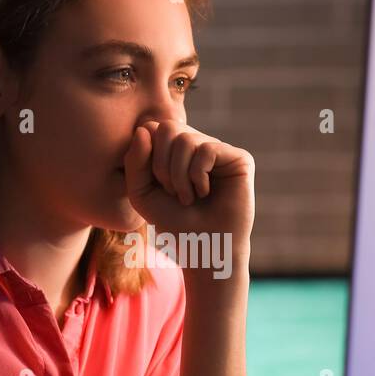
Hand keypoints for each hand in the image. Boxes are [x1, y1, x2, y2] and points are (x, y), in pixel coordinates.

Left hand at [124, 119, 254, 250]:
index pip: (151, 128)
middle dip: (161, 165)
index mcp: (175, 149)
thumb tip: (143, 129)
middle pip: (167, 127)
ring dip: (179, 176)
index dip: (146, 157)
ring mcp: (219, 150)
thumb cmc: (173, 223)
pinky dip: (198, 176)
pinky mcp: (239, 158)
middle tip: (172, 192)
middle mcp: (198, 145)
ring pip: (185, 139)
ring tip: (188, 197)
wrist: (202, 248)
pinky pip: (207, 150)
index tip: (156, 186)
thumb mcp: (141, 193)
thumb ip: (135, 161)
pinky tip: (204, 192)